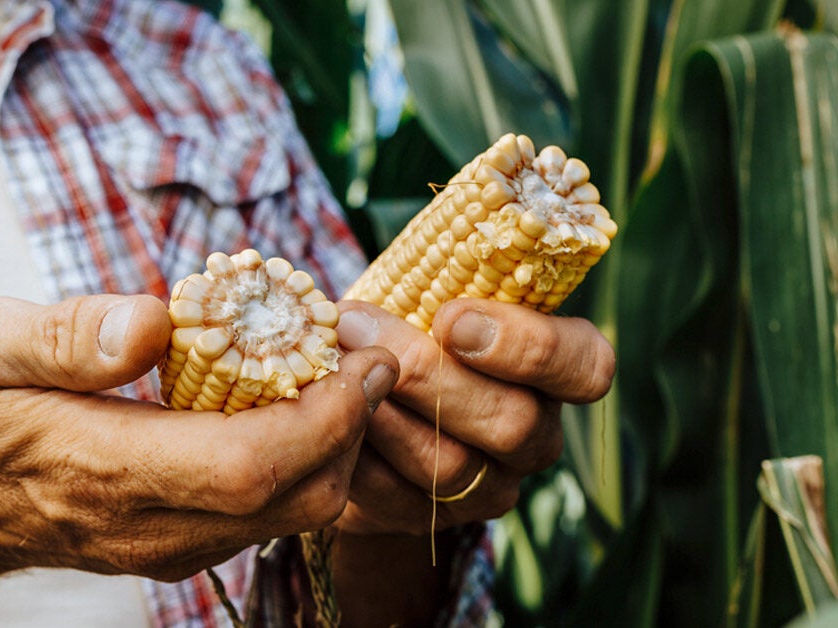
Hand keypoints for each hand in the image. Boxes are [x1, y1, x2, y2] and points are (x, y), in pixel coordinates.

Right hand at [0, 294, 399, 581]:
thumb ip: (67, 335)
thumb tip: (157, 321)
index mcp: (104, 472)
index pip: (246, 465)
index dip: (323, 415)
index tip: (360, 355)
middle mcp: (151, 527)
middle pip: (297, 498)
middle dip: (353, 425)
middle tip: (364, 352)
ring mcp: (174, 547)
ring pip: (297, 512)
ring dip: (338, 442)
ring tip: (334, 369)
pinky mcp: (188, 547)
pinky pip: (275, 512)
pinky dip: (308, 458)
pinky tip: (293, 403)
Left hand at [332, 298, 614, 535]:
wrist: (361, 399)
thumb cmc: (404, 323)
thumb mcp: (430, 289)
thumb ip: (437, 273)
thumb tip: (415, 245)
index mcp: (557, 371)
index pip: (585, 367)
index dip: (526, 347)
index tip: (450, 316)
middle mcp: (536, 436)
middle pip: (512, 423)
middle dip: (429, 375)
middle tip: (359, 330)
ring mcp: (489, 486)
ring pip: (452, 467)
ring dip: (384, 415)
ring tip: (336, 370)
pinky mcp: (433, 519)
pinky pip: (399, 501)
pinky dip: (357, 458)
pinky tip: (327, 418)